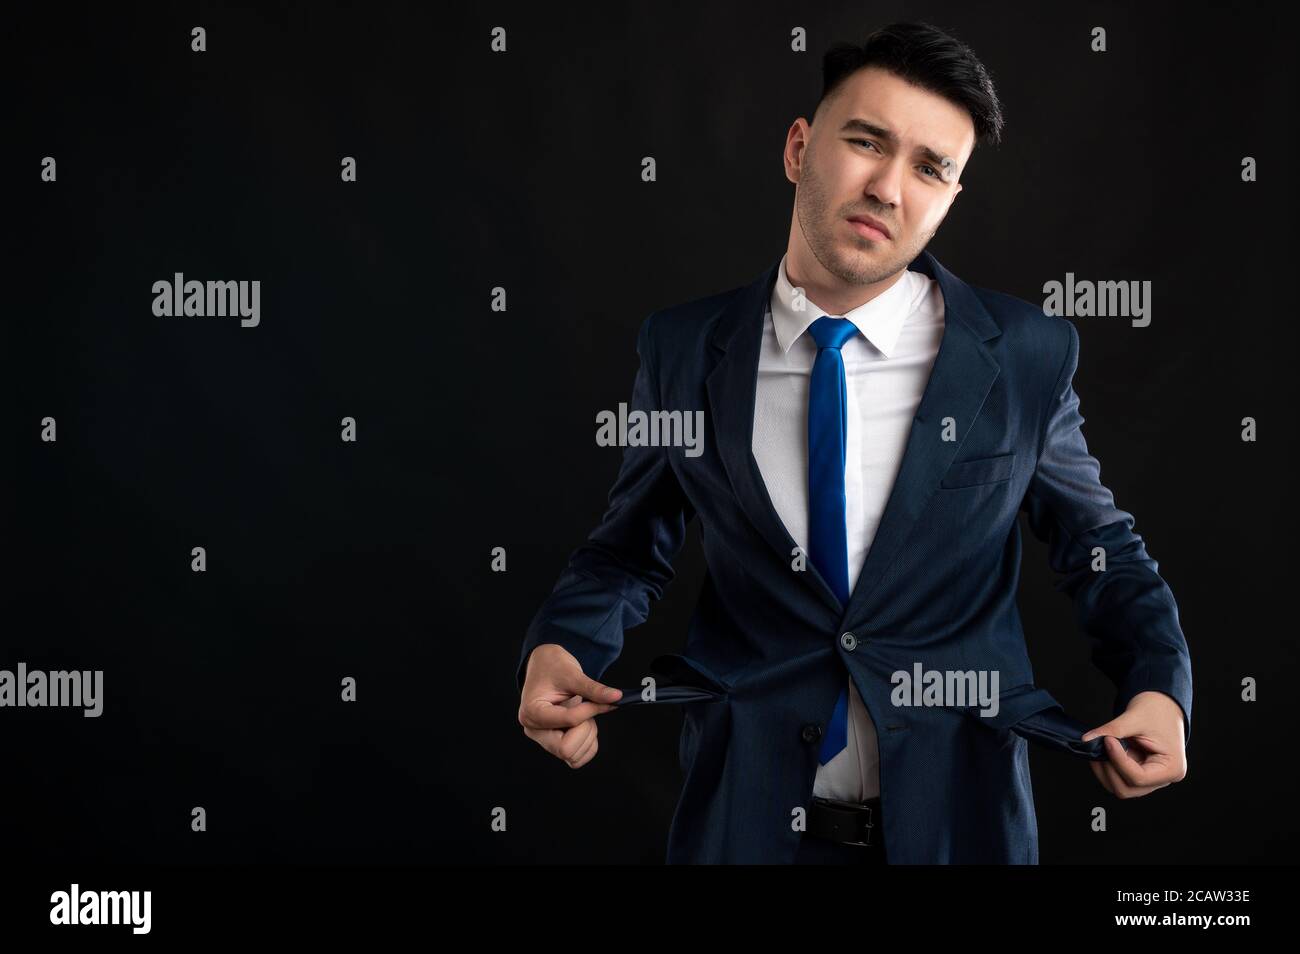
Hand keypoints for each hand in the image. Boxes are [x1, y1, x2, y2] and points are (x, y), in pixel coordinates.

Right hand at [518, 644, 622, 768]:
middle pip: (566, 749)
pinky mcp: (554, 745)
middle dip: (585, 729)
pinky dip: (587, 744)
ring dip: (587, 735)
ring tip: (581, 712)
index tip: (603, 698)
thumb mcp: (573, 674)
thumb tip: (617, 697)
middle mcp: (534, 730)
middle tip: (586, 708)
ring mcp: (543, 740)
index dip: (590, 710)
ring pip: (573, 756)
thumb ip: (594, 689)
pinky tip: (583, 723)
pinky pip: (576, 758)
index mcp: (532, 712)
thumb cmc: (553, 667)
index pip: (569, 721)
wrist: (545, 666)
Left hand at [1081, 690, 1187, 797]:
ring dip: (1105, 770)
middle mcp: (1163, 779)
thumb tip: (1087, 740)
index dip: (1118, 761)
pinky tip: (1104, 751)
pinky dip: (1106, 768)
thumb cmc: (1156, 710)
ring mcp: (1151, 779)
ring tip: (1102, 748)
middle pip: (1127, 789)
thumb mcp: (1134, 718)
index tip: (1107, 741)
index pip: (1138, 778)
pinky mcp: (1139, 774)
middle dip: (1108, 769)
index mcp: (1172, 768)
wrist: (1162, 706)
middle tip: (1100, 746)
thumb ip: (1111, 730)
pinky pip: (1118, 779)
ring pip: (1120, 787)